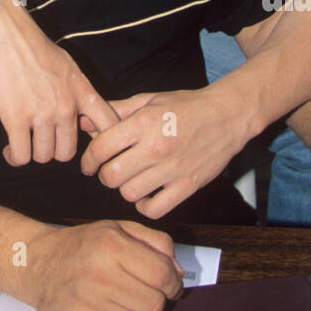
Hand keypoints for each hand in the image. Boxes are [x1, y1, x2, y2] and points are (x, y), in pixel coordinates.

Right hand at [0, 5, 117, 165]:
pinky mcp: (16, 118)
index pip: (109, 126)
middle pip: (67, 153)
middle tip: (41, 141)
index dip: (103, 145)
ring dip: (32, 153)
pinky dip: (14, 157)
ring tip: (23, 143)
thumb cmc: (32, 44)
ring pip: (43, 156)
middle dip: (53, 150)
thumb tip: (84, 116)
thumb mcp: (67, 64)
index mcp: (82, 91)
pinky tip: (9, 150)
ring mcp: (42, 114)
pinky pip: (21, 156)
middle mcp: (66, 106)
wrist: (4, 31)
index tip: (89, 152)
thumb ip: (78, 91)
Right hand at [25, 218, 182, 310]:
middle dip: (154, 301)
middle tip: (141, 294)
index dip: (173, 284)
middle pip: (154, 306)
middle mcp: (98, 275)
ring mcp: (86, 305)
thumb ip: (155, 243)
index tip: (169, 285)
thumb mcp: (118, 229)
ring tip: (122, 305)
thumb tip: (178, 273)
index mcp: (111, 245)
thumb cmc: (83, 247)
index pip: (162, 275)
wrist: (38, 265)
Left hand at [80, 84, 249, 218]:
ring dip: (124, 189)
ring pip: (130, 193)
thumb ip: (115, 111)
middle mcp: (157, 147)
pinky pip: (155, 209)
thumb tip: (84, 122)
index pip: (101, 148)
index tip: (89, 163)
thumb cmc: (184, 106)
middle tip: (109, 171)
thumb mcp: (148, 101)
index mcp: (144, 122)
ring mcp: (173, 169)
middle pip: (112, 175)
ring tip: (129, 179)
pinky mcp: (188, 186)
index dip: (89, 159)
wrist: (227, 115)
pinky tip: (146, 194)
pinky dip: (145, 206)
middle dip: (104, 175)